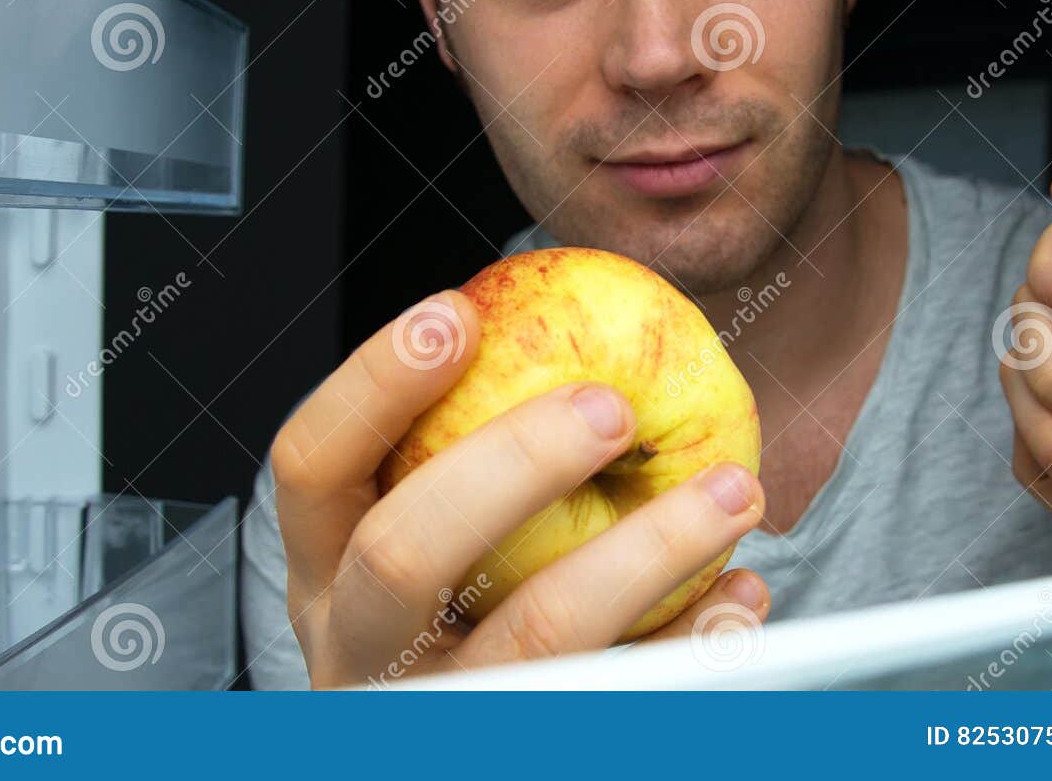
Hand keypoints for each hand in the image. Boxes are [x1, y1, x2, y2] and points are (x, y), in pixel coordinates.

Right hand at [269, 290, 767, 687]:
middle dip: (511, 463)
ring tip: (730, 491)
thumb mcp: (428, 537)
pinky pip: (620, 698)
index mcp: (326, 569)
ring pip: (536, 633)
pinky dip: (695, 644)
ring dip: (649, 550)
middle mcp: (362, 647)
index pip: (313, 463)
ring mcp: (442, 710)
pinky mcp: (524, 740)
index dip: (375, 382)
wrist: (466, 736)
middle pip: (401, 554)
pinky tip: (738, 598)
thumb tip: (577, 327)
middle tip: (608, 406)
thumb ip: (464, 449)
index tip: (457, 313)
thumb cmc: (468, 605)